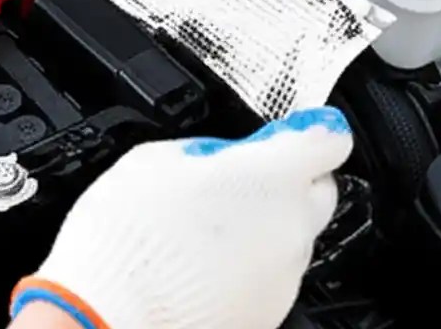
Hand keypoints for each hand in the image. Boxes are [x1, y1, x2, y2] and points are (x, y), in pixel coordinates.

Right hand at [11, 107, 352, 328]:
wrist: (111, 314)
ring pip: (288, 235)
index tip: (291, 131)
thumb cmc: (126, 242)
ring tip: (197, 231)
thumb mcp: (153, 160)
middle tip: (228, 182)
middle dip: (281, 181)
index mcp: (269, 178)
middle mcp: (289, 229)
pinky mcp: (269, 311)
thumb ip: (208, 151)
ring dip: (256, 225)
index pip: (329, 139)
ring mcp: (282, 276)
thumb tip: (223, 158)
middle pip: (314, 191)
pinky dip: (243, 264)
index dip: (308, 129)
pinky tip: (198, 263)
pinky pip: (267, 274)